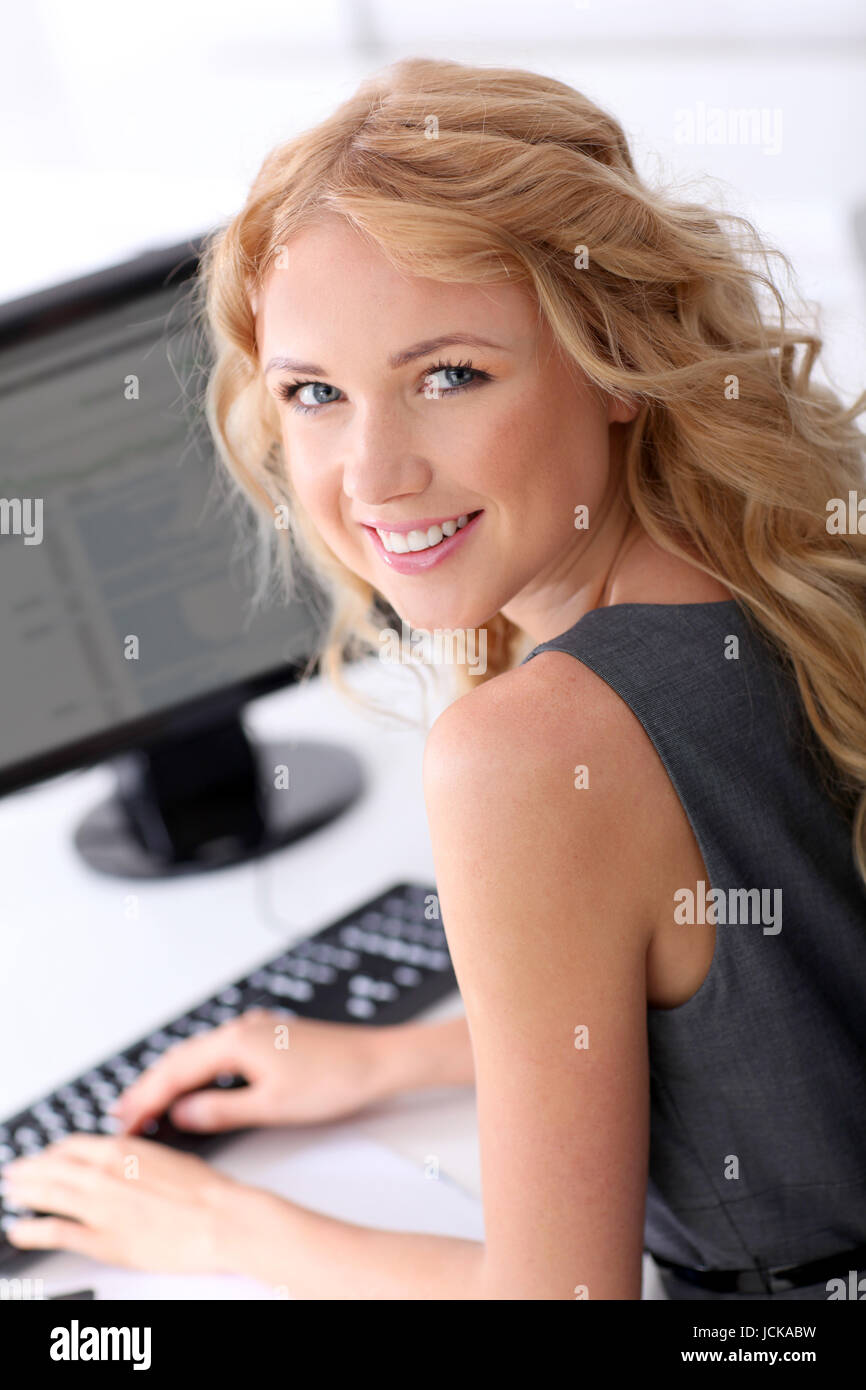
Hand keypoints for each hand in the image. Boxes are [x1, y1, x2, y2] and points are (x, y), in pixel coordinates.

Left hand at [1, 1134, 243, 1272]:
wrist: (219, 1217)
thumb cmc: (204, 1190)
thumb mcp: (167, 1157)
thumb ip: (136, 1159)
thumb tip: (125, 1161)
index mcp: (121, 1150)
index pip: (72, 1147)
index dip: (52, 1153)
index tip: (45, 1157)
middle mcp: (103, 1174)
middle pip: (52, 1168)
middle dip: (29, 1170)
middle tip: (15, 1172)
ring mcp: (99, 1207)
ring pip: (47, 1195)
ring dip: (24, 1193)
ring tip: (12, 1193)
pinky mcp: (101, 1238)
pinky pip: (55, 1232)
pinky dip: (31, 1230)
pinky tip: (19, 1230)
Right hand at [111, 1009, 392, 1135]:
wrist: (376, 1061)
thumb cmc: (332, 1080)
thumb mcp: (270, 1106)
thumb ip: (220, 1111)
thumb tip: (180, 1114)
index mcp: (236, 1041)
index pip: (176, 1072)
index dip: (146, 1099)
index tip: (124, 1123)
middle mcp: (241, 1029)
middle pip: (181, 1058)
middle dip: (150, 1087)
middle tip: (123, 1117)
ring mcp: (256, 1031)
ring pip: (198, 1054)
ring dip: (172, 1080)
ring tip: (148, 1106)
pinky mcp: (268, 1039)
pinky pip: (218, 1054)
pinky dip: (197, 1073)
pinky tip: (194, 1089)